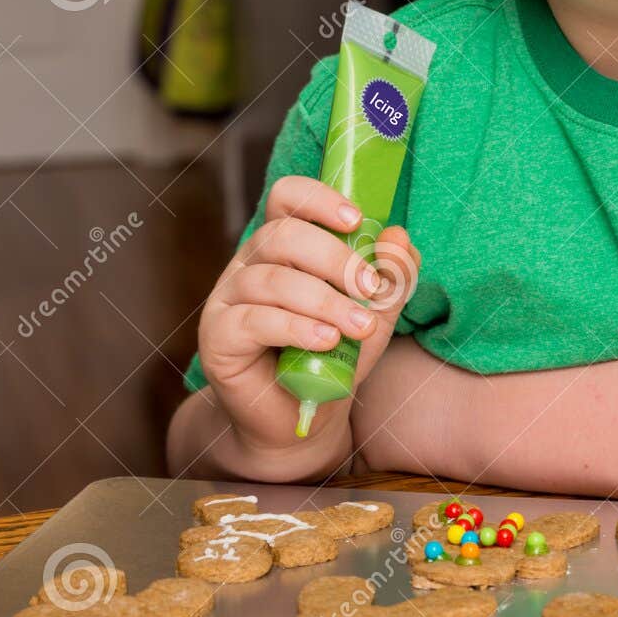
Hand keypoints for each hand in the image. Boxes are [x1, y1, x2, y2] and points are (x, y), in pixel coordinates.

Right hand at [196, 174, 419, 450]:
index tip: (357, 219)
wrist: (301, 418)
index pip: (287, 198)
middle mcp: (250, 264)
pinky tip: (327, 341)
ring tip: (358, 325)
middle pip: (282, 235)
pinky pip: (255, 320)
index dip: (318, 198)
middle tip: (369, 286)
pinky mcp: (218, 337)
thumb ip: (390, 278)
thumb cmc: (334, 358)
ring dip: (324, 300)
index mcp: (283, 246)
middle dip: (334, 257)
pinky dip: (297, 327)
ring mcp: (228, 298)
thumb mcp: (374, 315)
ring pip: (272, 279)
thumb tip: (399, 237)